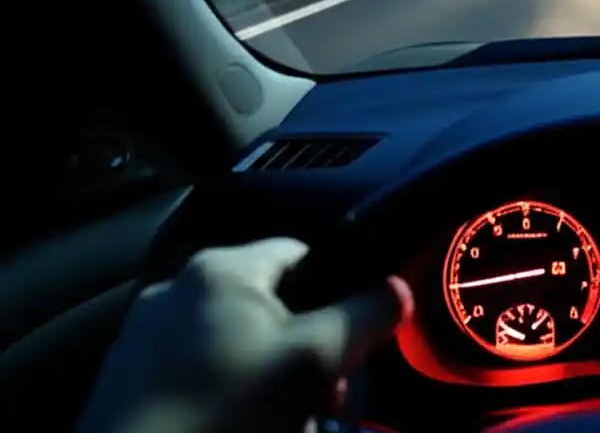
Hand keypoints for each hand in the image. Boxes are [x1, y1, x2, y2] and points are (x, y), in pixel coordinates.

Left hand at [78, 238, 412, 432]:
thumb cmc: (230, 407)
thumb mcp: (314, 360)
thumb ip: (364, 316)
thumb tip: (399, 289)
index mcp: (220, 268)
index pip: (302, 255)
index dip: (338, 295)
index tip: (348, 345)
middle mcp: (175, 289)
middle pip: (271, 306)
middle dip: (304, 350)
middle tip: (321, 396)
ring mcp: (144, 336)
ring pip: (237, 344)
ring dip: (269, 377)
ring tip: (283, 418)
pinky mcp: (128, 380)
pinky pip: (200, 373)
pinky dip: (227, 394)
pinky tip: (239, 423)